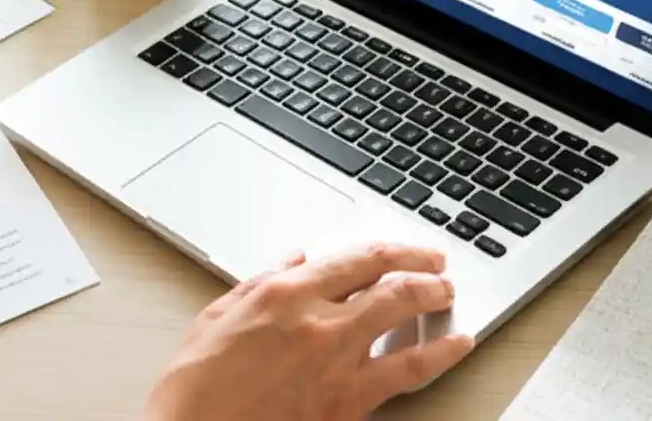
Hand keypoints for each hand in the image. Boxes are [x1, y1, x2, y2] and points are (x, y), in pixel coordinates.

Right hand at [143, 245, 474, 420]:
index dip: (392, 249)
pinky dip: (440, 354)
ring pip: (402, 315)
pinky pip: (408, 371)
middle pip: (387, 280)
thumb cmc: (195, 387)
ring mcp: (336, 361)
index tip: (408, 250)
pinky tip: (457, 345)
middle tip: (438, 266)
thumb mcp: (218, 316)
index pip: (355, 258)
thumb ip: (263, 281)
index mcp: (282, 293)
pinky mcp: (347, 402)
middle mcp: (316, 321)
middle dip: (421, 267)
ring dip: (433, 298)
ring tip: (448, 294)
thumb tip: (297, 258)